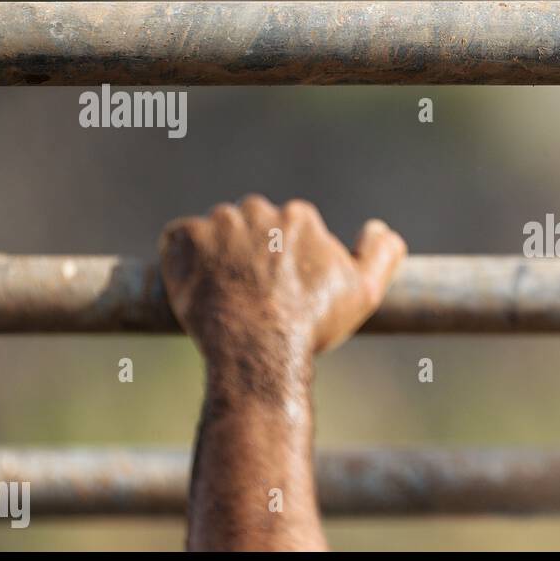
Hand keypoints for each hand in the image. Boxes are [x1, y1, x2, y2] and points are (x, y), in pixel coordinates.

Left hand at [159, 195, 405, 354]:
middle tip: (253, 296)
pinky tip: (197, 288)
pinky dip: (183, 260)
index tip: (282, 291)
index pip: (287, 232)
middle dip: (250, 254)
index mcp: (299, 216)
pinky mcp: (183, 239)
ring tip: (225, 297)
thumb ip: (381, 254)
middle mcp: (258, 210)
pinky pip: (178, 241)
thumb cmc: (312, 323)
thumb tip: (381, 230)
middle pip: (251, 228)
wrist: (259, 350)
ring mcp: (217, 223)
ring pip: (216, 234)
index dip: (285, 263)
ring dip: (217, 257)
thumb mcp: (365, 292)